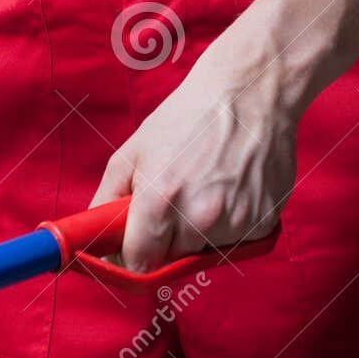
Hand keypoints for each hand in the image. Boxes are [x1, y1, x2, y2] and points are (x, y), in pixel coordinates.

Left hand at [92, 32, 297, 273]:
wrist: (248, 92)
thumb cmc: (186, 118)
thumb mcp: (133, 151)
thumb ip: (106, 199)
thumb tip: (94, 238)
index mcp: (161, 199)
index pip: (138, 266)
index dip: (131, 256)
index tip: (133, 244)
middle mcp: (200, 219)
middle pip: (172, 262)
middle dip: (165, 242)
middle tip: (172, 202)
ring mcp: (236, 224)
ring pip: (205, 254)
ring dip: (199, 235)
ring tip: (204, 187)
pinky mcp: (264, 224)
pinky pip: (236, 244)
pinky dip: (229, 227)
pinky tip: (229, 189)